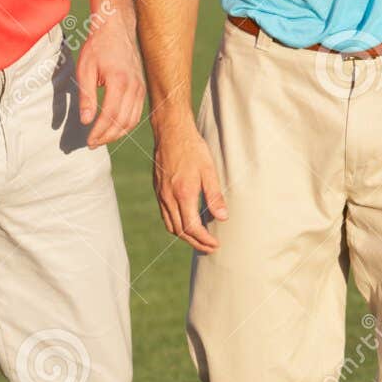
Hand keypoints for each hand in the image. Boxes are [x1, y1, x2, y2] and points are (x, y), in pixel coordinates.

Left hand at [76, 10, 145, 147]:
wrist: (115, 29)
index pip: (110, 115)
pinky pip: (136, 113)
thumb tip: (85, 121)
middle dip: (107, 136)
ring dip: (117, 133)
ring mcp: (140, 88)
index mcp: (119, 81)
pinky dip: (125, 124)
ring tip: (101, 139)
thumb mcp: (85, 69)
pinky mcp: (141, 88)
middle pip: (123, 122)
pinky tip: (113, 128)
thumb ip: (86, 96)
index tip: (88, 140)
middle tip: (92, 144)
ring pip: (132, 120)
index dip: (99, 131)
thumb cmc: (97, 47)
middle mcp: (133, 86)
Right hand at [153, 119, 228, 251]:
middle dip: (195, 243)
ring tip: (199, 239)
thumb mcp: (209, 170)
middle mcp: (169, 198)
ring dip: (184, 236)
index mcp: (183, 194)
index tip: (215, 244)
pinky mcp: (158, 191)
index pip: (192, 227)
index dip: (204, 240)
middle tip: (210, 247)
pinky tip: (185, 223)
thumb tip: (222, 217)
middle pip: (180, 231)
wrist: (171, 133)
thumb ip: (215, 196)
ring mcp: (161, 195)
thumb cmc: (192, 149)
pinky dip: (176, 225)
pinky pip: (165, 215)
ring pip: (171, 225)